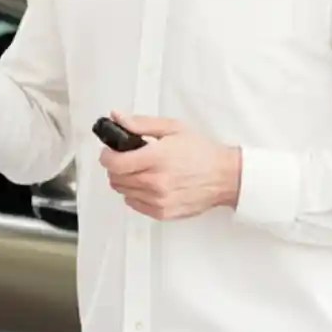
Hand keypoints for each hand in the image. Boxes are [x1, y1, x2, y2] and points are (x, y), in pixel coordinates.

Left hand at [99, 113, 241, 220]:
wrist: (225, 176)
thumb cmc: (202, 152)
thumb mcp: (172, 128)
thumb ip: (140, 124)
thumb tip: (117, 118)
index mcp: (156, 158)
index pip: (114, 163)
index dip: (106, 156)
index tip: (109, 152)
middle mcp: (156, 182)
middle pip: (115, 178)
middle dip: (116, 167)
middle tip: (127, 159)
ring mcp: (159, 200)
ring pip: (123, 192)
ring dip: (125, 180)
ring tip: (140, 171)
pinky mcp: (162, 213)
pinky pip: (134, 204)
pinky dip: (135, 194)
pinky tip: (148, 184)